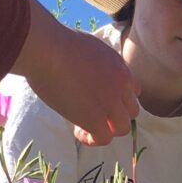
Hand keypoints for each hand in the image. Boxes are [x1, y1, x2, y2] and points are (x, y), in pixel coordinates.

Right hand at [15, 1, 139, 143]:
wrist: (48, 49)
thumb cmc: (56, 42)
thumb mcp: (87, 47)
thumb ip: (95, 62)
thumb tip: (84, 70)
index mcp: (120, 67)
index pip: (133, 91)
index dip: (119, 99)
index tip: (101, 100)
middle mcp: (121, 86)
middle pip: (131, 112)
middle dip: (114, 116)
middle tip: (93, 114)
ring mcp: (110, 103)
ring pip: (122, 128)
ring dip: (107, 129)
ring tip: (85, 126)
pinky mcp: (95, 118)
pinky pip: (103, 138)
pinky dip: (93, 139)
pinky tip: (78, 132)